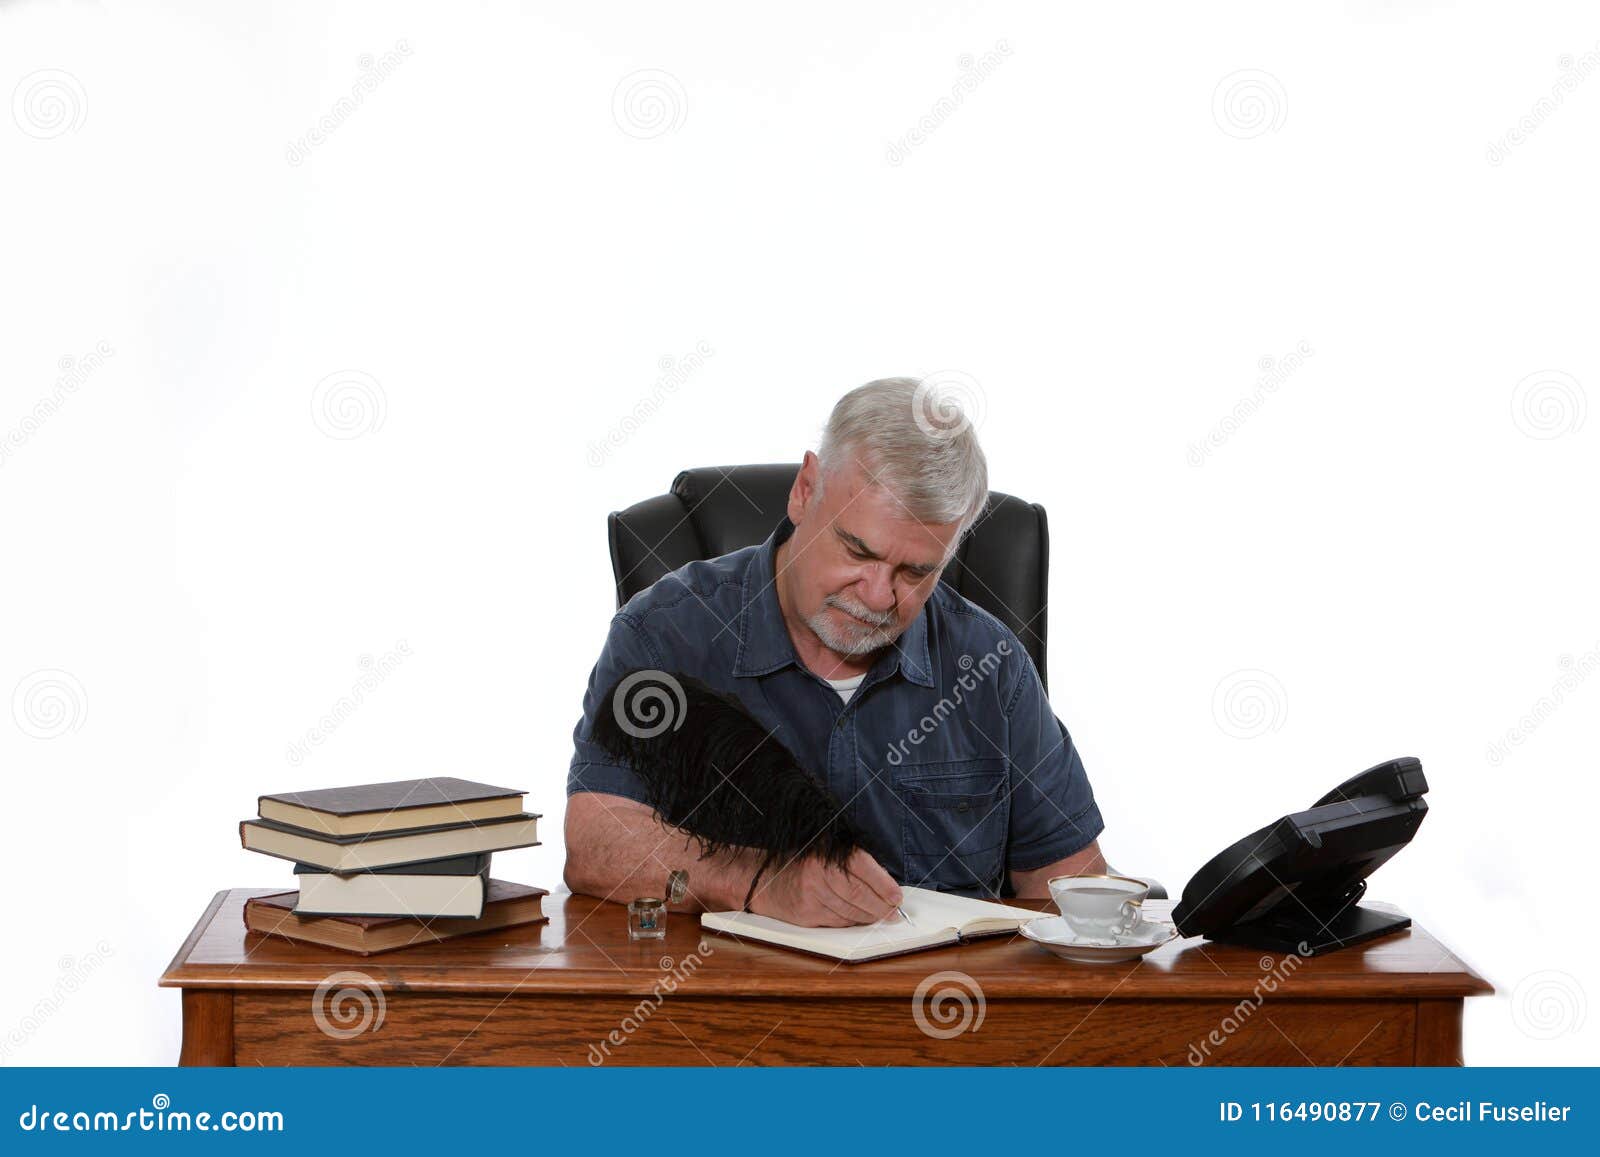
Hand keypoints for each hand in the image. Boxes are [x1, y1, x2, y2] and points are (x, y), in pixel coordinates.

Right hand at [748, 848, 903, 926]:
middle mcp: (819, 872)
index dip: (884, 885)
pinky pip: (838, 922)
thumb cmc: (802, 864)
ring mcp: (811, 894)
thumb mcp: (826, 854)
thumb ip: (854, 866)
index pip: (864, 868)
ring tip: (881, 916)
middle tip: (893, 912)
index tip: (896, 896)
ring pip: (851, 912)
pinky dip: (853, 922)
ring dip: (870, 917)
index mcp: (827, 852)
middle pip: (860, 895)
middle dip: (881, 907)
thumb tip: (886, 887)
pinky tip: (859, 919)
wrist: (766, 880)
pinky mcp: (807, 913)